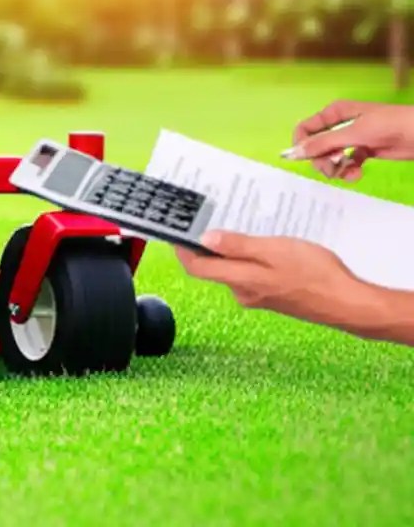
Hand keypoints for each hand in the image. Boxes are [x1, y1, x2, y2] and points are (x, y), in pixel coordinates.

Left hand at [174, 231, 371, 325]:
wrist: (349, 304)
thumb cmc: (315, 275)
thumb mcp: (274, 250)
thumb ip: (238, 246)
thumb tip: (205, 240)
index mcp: (240, 280)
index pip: (197, 267)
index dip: (182, 250)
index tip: (177, 232)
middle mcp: (244, 292)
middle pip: (214, 269)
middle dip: (209, 247)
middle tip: (209, 222)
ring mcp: (259, 296)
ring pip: (235, 271)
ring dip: (233, 252)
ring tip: (242, 228)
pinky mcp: (274, 296)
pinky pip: (253, 275)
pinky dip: (252, 260)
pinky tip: (267, 247)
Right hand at [285, 100, 413, 180]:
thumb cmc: (389, 125)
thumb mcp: (354, 133)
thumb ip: (323, 143)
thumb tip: (294, 153)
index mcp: (334, 113)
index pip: (306, 129)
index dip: (302, 145)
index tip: (305, 160)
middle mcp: (340, 126)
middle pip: (317, 147)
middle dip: (322, 161)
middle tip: (332, 171)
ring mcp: (351, 139)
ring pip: (331, 158)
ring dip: (336, 169)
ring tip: (349, 173)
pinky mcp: (363, 151)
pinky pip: (346, 164)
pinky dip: (349, 171)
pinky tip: (357, 174)